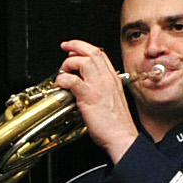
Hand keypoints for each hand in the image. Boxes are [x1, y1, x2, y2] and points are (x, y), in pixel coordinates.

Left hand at [55, 40, 139, 161]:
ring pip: (82, 61)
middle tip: (65, 47)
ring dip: (69, 63)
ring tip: (63, 71)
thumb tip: (87, 83)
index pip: (100, 54)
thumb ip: (103, 88)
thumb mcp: (113, 99)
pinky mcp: (89, 97)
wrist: (122, 137)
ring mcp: (99, 87)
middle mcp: (107, 79)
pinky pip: (72, 80)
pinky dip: (63, 79)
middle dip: (75, 46)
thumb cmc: (117, 124)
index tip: (75, 48)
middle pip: (91, 52)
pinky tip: (60, 84)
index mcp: (113, 79)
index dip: (85, 47)